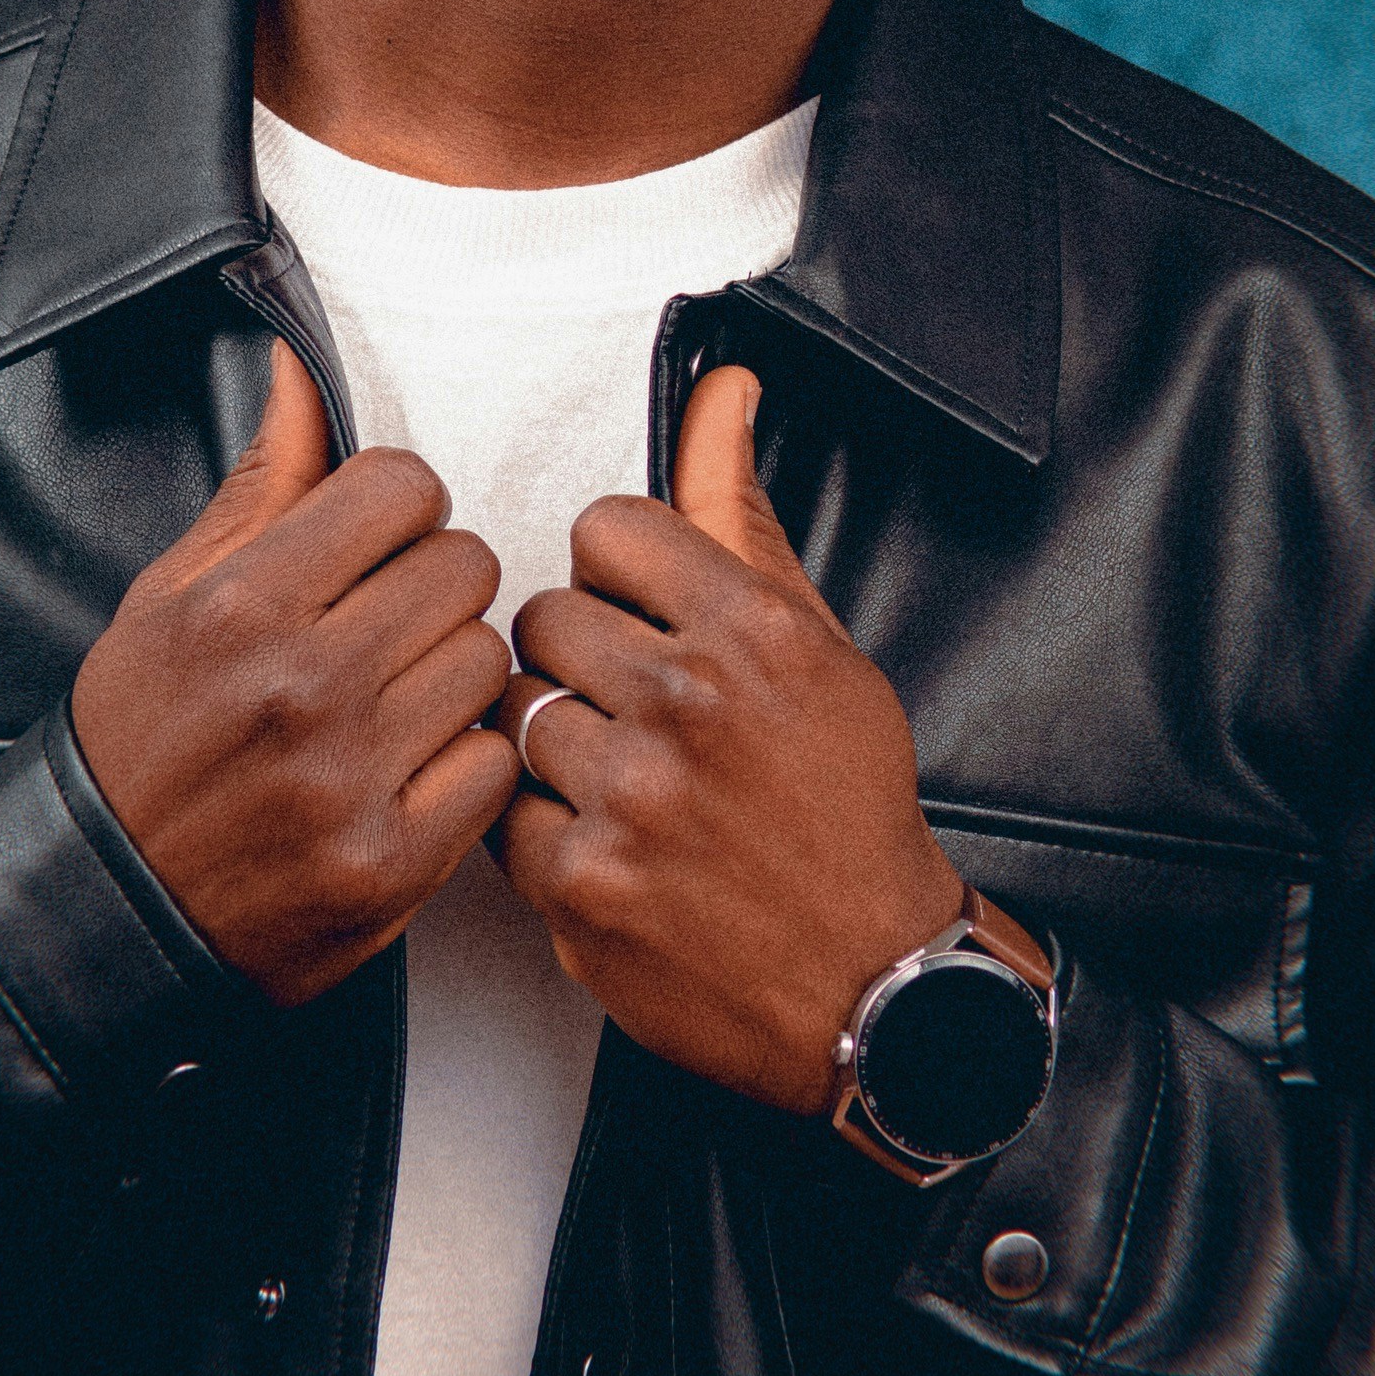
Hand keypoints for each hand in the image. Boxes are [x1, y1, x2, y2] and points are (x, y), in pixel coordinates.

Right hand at [71, 342, 518, 1003]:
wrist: (105, 910)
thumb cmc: (137, 744)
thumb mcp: (168, 598)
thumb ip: (259, 486)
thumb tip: (299, 371)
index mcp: (243, 604)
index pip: (403, 488)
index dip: (398, 509)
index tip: (374, 544)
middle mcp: (303, 685)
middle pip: (463, 567)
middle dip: (431, 585)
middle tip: (385, 625)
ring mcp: (352, 779)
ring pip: (487, 661)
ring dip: (452, 672)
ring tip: (394, 698)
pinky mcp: (393, 862)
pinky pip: (493, 764)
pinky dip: (462, 763)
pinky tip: (408, 767)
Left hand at [496, 366, 964, 1113]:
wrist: (871, 985)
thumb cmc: (845, 809)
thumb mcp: (818, 648)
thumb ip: (744, 516)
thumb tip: (722, 391)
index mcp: (754, 630)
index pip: (608, 530)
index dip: (617, 575)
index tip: (641, 616)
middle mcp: (690, 704)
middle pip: (546, 619)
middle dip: (581, 661)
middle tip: (634, 711)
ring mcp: (631, 797)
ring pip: (514, 710)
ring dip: (552, 741)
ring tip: (618, 775)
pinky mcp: (582, 884)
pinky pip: (503, 811)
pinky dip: (543, 827)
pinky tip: (604, 839)